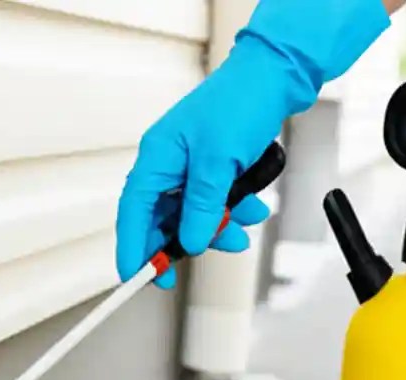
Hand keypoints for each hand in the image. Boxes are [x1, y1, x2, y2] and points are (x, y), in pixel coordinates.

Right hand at [115, 0, 391, 288]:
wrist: (275, 76)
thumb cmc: (241, 104)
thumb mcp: (218, 162)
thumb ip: (201, 207)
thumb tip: (189, 242)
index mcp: (157, 156)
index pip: (133, 210)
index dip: (131, 245)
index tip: (132, 276)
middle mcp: (168, 162)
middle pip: (161, 217)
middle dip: (182, 240)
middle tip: (188, 266)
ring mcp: (189, 165)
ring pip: (192, 213)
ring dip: (217, 226)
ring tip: (243, 227)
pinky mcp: (212, 167)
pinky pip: (213, 201)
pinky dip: (232, 211)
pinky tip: (253, 208)